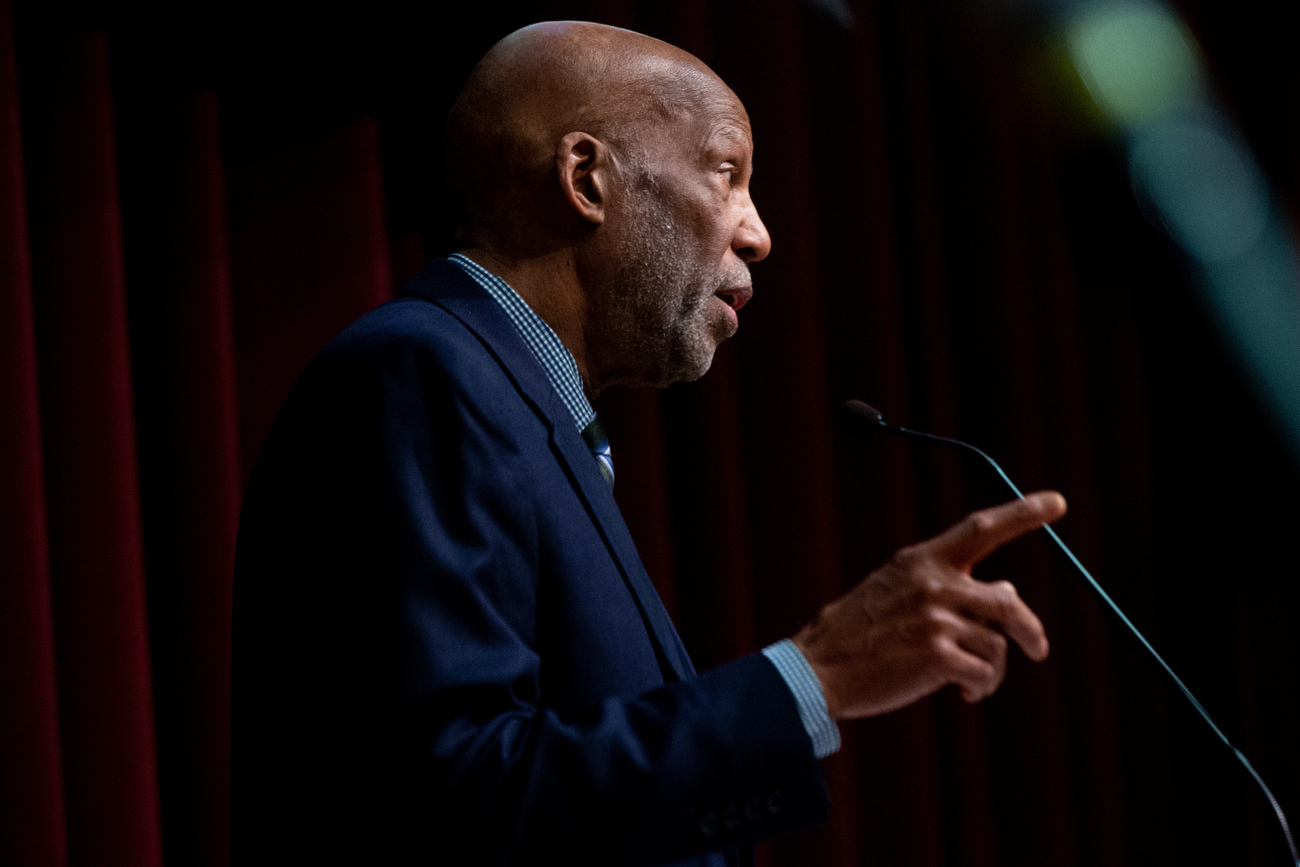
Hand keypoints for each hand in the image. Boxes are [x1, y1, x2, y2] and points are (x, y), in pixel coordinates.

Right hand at [792, 491, 1065, 718]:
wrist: (819, 668)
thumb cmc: (860, 633)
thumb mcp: (898, 592)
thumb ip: (949, 586)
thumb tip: (1008, 591)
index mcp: (921, 561)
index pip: (980, 529)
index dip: (1022, 514)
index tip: (1056, 503)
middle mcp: (932, 584)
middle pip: (1008, 602)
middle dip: (1030, 631)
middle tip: (1038, 651)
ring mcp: (935, 619)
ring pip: (997, 646)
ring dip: (992, 671)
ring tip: (973, 683)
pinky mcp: (937, 656)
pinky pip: (984, 673)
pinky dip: (980, 687)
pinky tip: (963, 693)